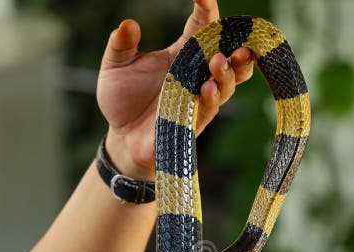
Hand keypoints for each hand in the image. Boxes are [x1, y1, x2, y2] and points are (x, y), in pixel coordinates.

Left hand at [97, 0, 254, 179]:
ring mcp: (197, 99)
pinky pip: (208, 110)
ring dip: (227, 74)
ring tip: (220, 62)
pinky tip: (206, 89)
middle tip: (237, 42)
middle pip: (229, 58)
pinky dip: (210, 99)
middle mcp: (196, 75)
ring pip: (226, 85)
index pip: (203, 25)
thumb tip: (127, 24)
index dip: (207, 8)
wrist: (121, 137)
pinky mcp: (192, 123)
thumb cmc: (122, 100)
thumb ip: (120, 45)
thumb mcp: (115, 67)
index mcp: (182, 54)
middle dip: (238, 49)